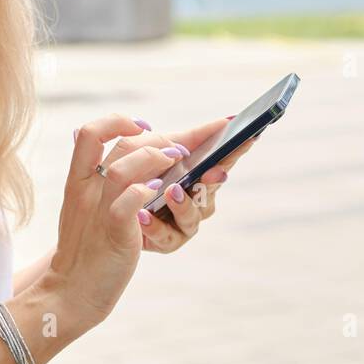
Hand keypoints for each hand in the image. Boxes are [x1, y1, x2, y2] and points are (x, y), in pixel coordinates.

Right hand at [42, 114, 188, 330]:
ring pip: (124, 169)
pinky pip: (126, 204)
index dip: (118, 121)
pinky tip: (160, 191)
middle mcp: (87, 190)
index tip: (141, 127)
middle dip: (157, 140)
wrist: (71, 290)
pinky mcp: (114, 233)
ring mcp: (100, 211)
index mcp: (80, 180)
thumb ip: (96, 174)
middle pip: (120, 146)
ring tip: (177, 161)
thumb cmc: (86, 244)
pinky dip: (144, 192)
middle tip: (179, 149)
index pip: (90, 133)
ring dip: (156, 159)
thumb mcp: (83, 204)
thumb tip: (109, 141)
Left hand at [136, 115, 262, 253]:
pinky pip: (165, 236)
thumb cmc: (143, 175)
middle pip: (211, 190)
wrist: (114, 211)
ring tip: (171, 191)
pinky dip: (155, 226)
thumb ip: (192, 138)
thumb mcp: (162, 149)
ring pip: (191, 217)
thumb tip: (226, 121)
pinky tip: (143, 216)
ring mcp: (184, 223)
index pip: (223, 161)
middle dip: (212, 180)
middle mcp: (198, 201)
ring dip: (183, 204)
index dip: (237, 151)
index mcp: (201, 177)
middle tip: (211, 170)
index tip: (249, 137)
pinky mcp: (166, 241)